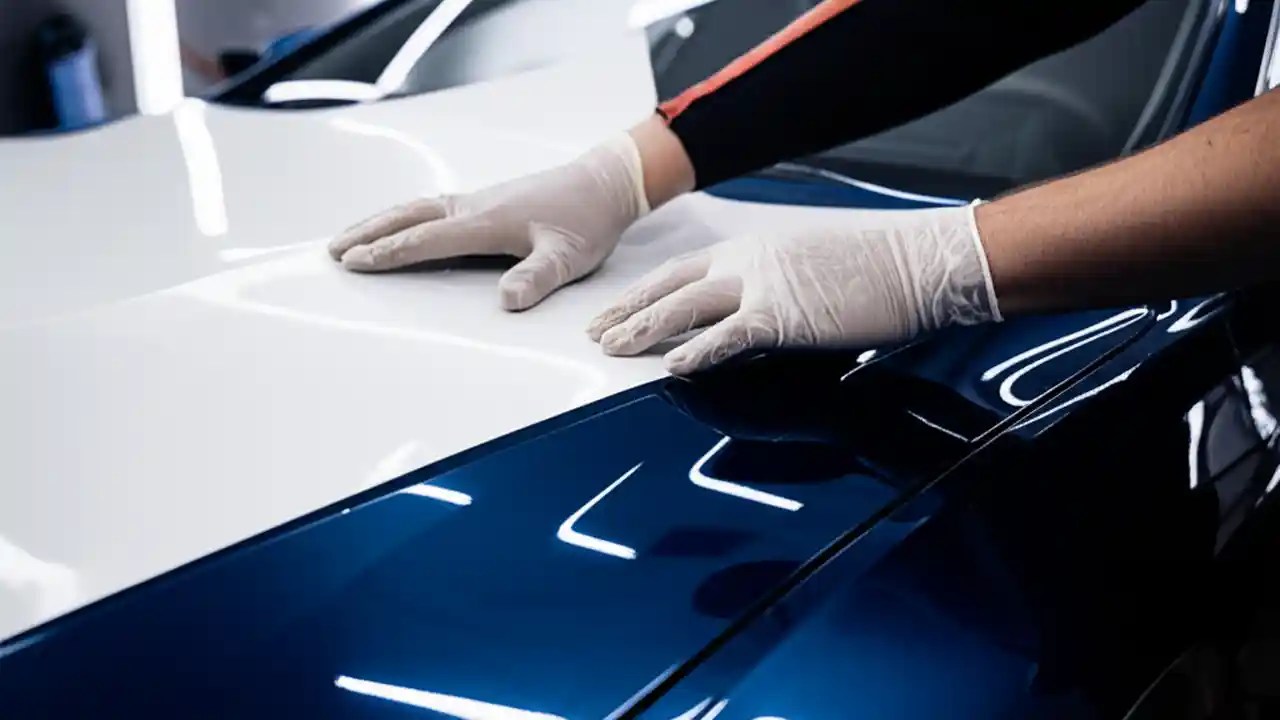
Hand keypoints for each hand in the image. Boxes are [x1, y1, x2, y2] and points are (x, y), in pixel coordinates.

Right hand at [328, 133, 648, 310]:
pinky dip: (404, 217)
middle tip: (332, 249)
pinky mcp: (486, 203)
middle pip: (408, 217)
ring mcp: (478, 202)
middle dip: (369, 233)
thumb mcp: (568, 257)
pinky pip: (432, 208)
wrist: (605, 184)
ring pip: (417, 209)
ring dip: (381, 222)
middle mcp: (474, 207)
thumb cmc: (587, 221)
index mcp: (486, 221)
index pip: (426, 238)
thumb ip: (537, 277)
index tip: (353, 260)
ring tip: (350, 237)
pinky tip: (399, 226)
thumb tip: (507, 300)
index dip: (389, 251)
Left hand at [586, 205, 1000, 374]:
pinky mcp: (784, 314)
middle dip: (629, 310)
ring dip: (645, 329)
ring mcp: (763, 283)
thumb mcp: (809, 272)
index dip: (646, 292)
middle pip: (671, 284)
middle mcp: (749, 259)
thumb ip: (770, 292)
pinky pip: (727, 336)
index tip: (618, 310)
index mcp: (753, 247)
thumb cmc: (875, 271)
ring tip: (612, 349)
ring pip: (686, 305)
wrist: (920, 263)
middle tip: (596, 333)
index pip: (683, 270)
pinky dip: (696, 351)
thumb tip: (747, 322)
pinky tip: (671, 367)